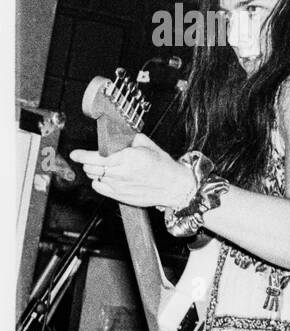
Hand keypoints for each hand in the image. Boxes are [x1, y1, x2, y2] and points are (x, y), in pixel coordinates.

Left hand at [69, 134, 193, 208]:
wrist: (173, 186)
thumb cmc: (163, 167)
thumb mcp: (148, 146)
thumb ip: (130, 139)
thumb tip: (117, 135)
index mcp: (128, 158)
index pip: (96, 157)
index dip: (82, 155)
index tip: (75, 154)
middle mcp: (121, 172)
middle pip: (91, 167)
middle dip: (88, 162)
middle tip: (94, 159)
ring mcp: (119, 185)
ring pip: (94, 177)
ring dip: (95, 171)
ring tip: (106, 168)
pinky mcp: (119, 195)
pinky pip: (99, 187)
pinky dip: (100, 181)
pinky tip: (110, 178)